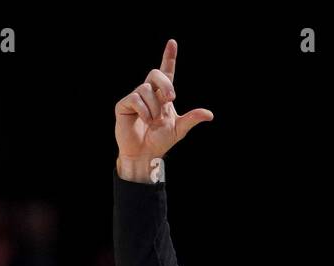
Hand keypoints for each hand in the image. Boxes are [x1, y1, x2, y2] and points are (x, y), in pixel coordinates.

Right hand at [114, 39, 213, 180]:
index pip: (166, 72)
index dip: (169, 57)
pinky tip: (144, 121)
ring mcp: (136, 97)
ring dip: (154, 108)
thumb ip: (192, 119)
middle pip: (155, 73)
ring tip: (153, 121)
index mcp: (163, 96)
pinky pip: (135, 99)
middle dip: (165, 84)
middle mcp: (149, 93)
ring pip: (146, 89)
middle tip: (171, 98)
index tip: (172, 42)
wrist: (144, 154)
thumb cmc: (160, 141)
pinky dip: (144, 111)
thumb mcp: (179, 129)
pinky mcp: (124, 104)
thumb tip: (209, 114)